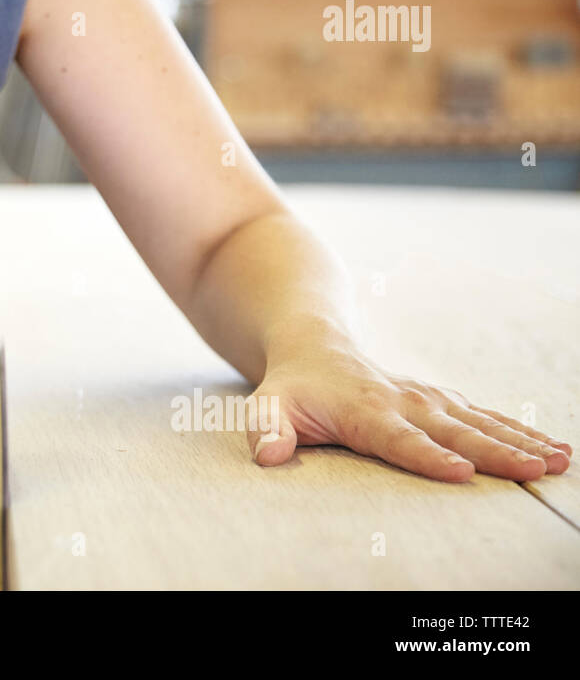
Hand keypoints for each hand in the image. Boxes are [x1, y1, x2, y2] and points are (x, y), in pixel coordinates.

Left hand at [246, 338, 571, 481]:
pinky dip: (520, 431)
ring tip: (560, 460)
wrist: (313, 345)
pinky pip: (485, 416)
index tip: (460, 472)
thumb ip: (266, 430)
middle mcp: (404, 403)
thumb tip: (267, 456)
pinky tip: (554, 449)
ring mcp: (427, 399)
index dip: (428, 456)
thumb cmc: (291, 387)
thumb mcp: (268, 406)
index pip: (400, 440)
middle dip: (496, 452)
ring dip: (520, 441)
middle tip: (534, 470)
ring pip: (479, 422)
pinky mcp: (441, 400)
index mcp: (365, 411)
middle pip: (454, 432)